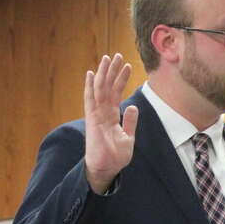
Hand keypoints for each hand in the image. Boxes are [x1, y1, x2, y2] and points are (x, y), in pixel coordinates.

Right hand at [83, 53, 137, 193]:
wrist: (106, 168)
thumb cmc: (116, 156)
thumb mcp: (128, 137)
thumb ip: (130, 122)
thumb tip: (133, 107)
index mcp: (112, 116)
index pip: (117, 93)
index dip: (121, 79)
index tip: (127, 66)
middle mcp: (103, 112)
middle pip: (108, 87)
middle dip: (112, 71)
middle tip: (117, 55)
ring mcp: (97, 114)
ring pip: (100, 89)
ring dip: (104, 73)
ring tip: (108, 58)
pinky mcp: (92, 119)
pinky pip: (90, 99)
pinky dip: (90, 86)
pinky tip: (92, 74)